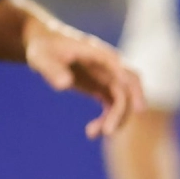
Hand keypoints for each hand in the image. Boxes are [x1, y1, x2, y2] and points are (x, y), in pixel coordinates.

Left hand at [20, 11, 143, 139]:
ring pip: (123, 101)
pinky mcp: (102, 87)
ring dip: (114, 119)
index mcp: (99, 55)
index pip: (125, 72)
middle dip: (123, 111)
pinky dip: (107, 120)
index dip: (134, 90)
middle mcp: (109, 66)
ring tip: (91, 133)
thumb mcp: (41, 56)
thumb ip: (51, 69)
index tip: (138, 110)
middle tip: (108, 131)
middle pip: (129, 89)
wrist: (44, 44)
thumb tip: (65, 84)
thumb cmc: (43, 47)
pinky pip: (113, 106)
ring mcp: (108, 77)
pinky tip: (91, 131)